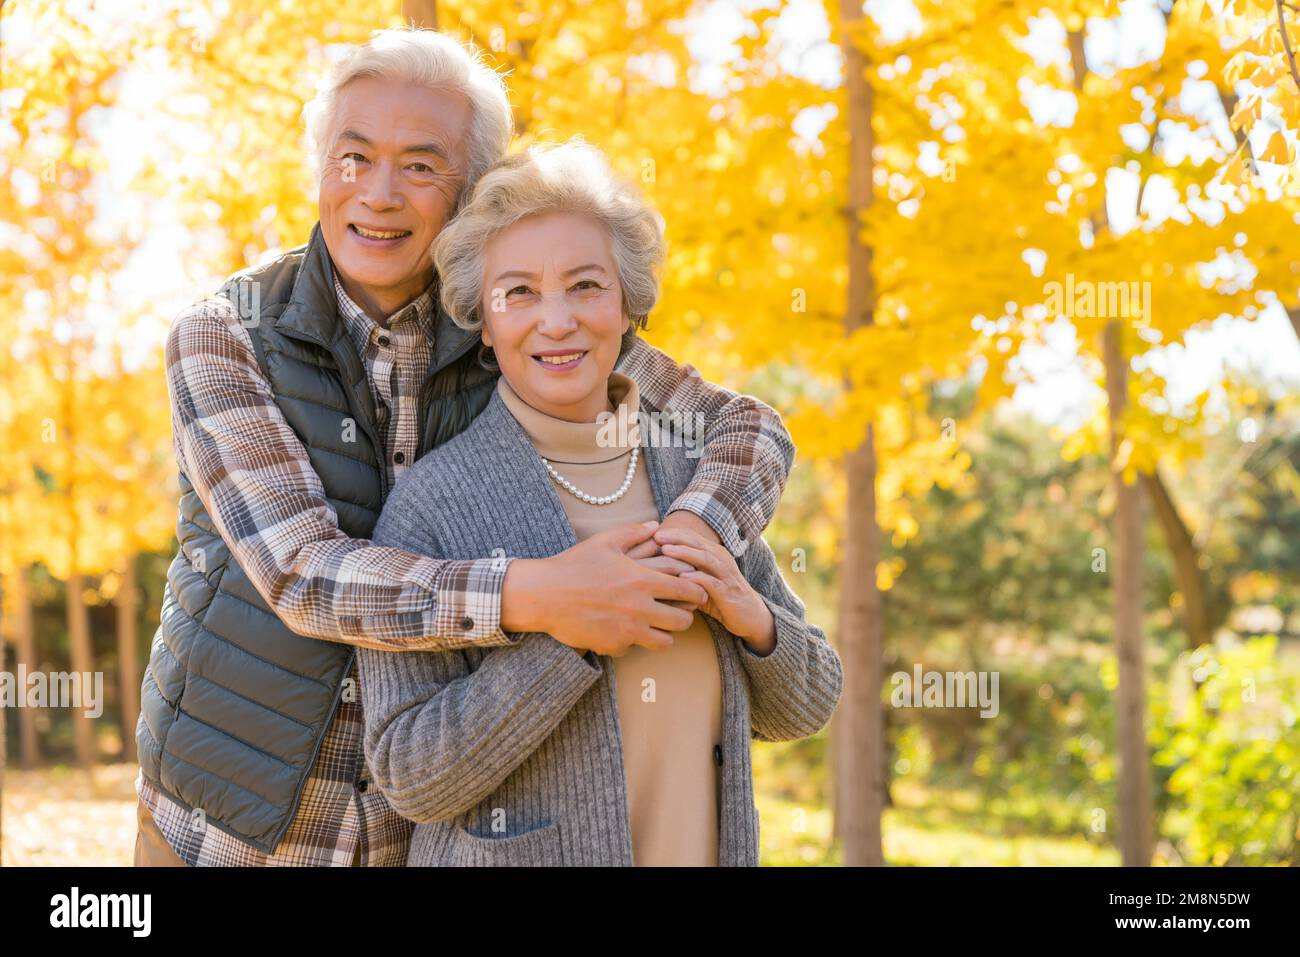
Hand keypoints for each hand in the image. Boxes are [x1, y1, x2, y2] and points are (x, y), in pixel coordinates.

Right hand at [500, 522, 709, 656]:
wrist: (544, 594)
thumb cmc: (573, 565)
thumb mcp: (604, 542)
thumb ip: (633, 533)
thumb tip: (655, 526)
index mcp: (643, 579)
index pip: (688, 590)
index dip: (697, 592)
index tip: (696, 593)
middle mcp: (640, 607)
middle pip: (683, 621)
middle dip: (685, 617)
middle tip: (677, 612)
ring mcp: (628, 629)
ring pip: (665, 642)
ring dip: (664, 634)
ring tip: (656, 626)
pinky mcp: (613, 645)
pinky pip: (634, 649)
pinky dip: (632, 642)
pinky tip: (624, 632)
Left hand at [652, 526, 775, 654]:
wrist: (750, 617)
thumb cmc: (720, 598)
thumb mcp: (700, 581)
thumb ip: (682, 572)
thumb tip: (654, 567)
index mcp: (714, 554)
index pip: (692, 537)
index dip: (674, 532)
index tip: (652, 532)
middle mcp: (721, 560)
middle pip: (698, 542)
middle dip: (676, 538)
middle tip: (657, 536)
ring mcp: (726, 575)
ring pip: (706, 558)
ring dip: (685, 553)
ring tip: (666, 550)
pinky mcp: (729, 593)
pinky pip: (713, 583)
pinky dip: (698, 579)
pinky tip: (682, 578)